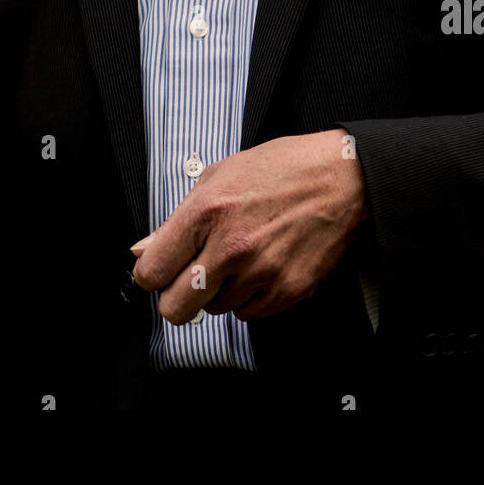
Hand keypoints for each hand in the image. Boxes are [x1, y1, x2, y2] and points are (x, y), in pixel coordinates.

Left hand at [130, 129, 367, 323]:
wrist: (340, 178)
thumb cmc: (282, 169)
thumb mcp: (220, 176)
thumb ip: (176, 220)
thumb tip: (142, 250)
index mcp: (207, 211)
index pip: (152, 272)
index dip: (151, 273)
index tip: (160, 269)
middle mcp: (231, 247)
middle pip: (175, 308)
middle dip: (176, 297)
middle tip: (191, 277)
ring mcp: (261, 273)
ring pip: (214, 311)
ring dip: (219, 291)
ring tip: (240, 258)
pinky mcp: (288, 291)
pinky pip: (248, 315)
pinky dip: (249, 298)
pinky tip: (260, 267)